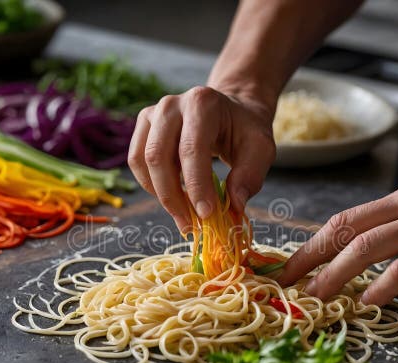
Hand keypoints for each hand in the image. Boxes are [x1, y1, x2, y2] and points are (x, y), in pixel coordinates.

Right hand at [128, 86, 275, 231]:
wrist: (232, 112)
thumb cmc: (245, 130)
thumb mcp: (261, 149)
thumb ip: (250, 175)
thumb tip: (234, 204)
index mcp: (202, 103)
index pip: (191, 149)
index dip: (195, 185)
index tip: (206, 215)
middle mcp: (172, 104)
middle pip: (158, 155)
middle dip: (172, 196)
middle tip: (190, 224)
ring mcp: (153, 113)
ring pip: (142, 160)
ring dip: (160, 194)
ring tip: (183, 215)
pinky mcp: (144, 126)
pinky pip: (136, 161)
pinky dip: (151, 185)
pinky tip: (173, 196)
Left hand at [278, 177, 397, 304]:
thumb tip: (377, 246)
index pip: (348, 217)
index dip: (315, 240)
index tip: (293, 262)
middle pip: (345, 228)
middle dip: (310, 255)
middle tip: (286, 280)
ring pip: (366, 247)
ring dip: (335, 273)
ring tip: (316, 296)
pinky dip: (382, 286)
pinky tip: (368, 302)